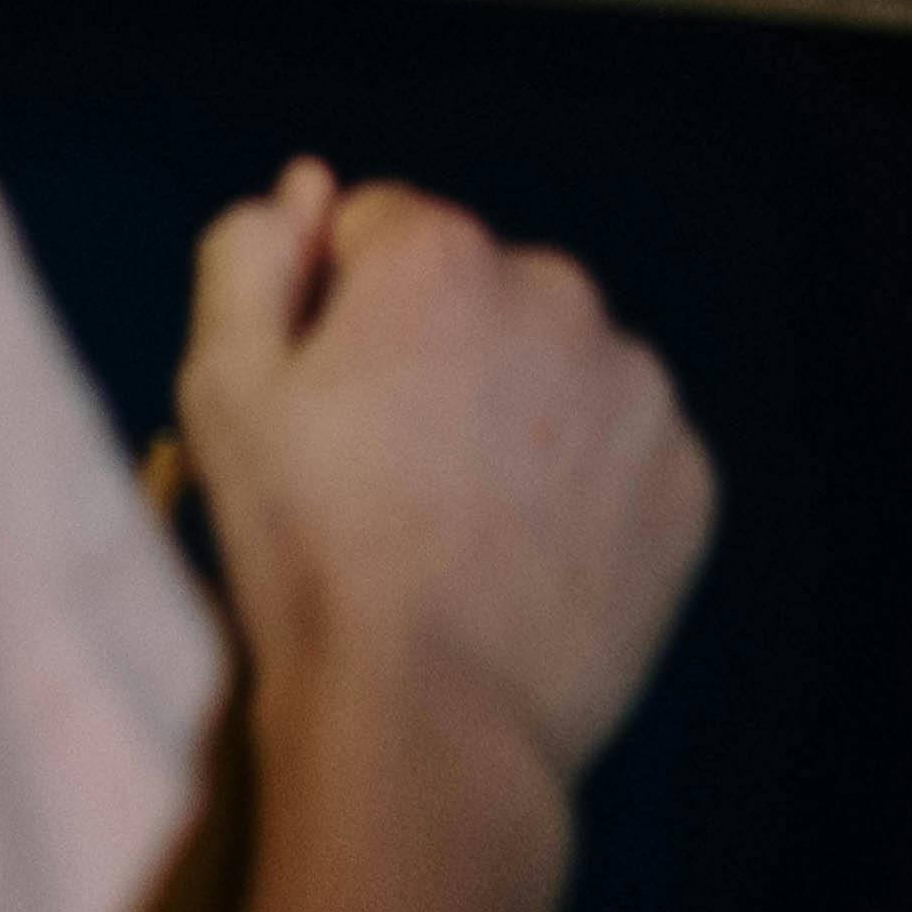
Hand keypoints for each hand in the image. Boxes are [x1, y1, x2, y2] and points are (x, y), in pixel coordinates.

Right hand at [180, 161, 712, 792]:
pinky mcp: (687, 483)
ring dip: (519, 414)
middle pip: (481, 294)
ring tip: (463, 525)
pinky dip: (585, 488)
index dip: (341, 314)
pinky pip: (624, 453)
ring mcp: (636, 392)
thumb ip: (248, 256)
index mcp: (441, 255)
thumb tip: (306, 188)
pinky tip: (528, 556)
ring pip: (559, 369)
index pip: (380, 232)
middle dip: (441, 353)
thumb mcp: (223, 388)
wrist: (427, 723)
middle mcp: (557, 295)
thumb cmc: (309, 554)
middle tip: (394, 473)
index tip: (331, 405)